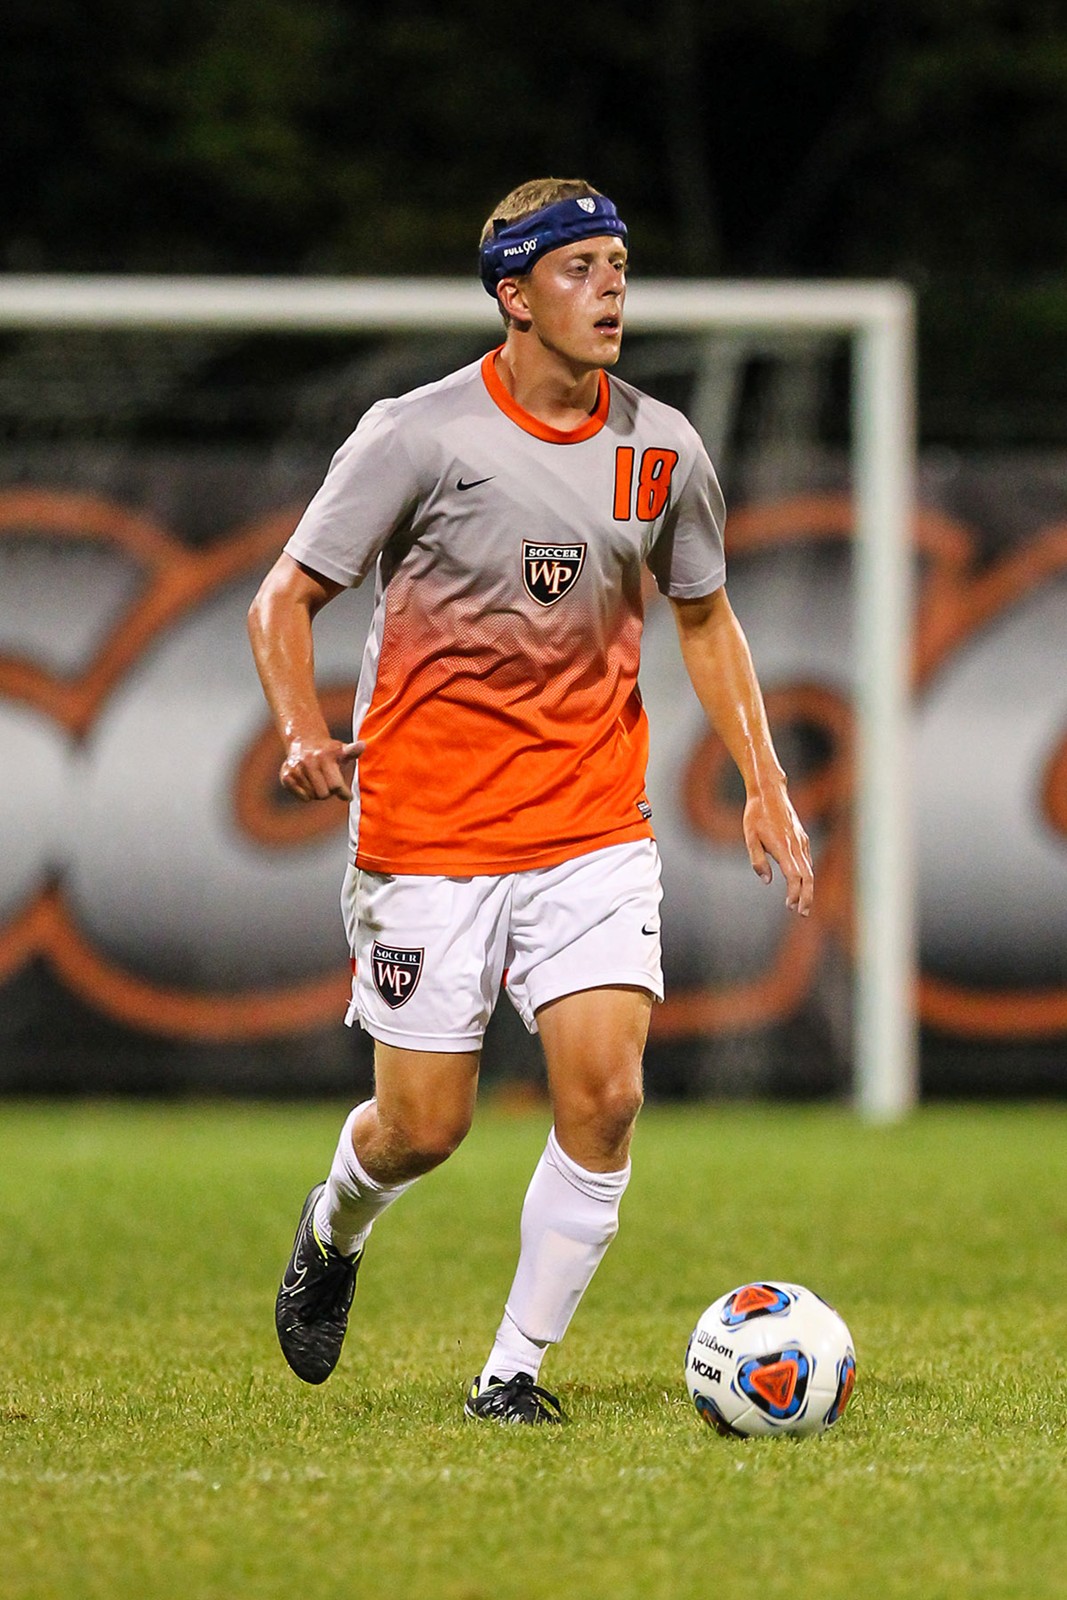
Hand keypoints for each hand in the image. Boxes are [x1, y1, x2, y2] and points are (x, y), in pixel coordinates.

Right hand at [280, 737, 364, 802]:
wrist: (304, 741)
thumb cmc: (328, 751)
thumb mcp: (342, 750)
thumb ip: (353, 751)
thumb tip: (362, 745)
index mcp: (325, 757)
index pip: (336, 785)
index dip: (344, 793)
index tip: (348, 797)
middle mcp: (309, 762)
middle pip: (324, 794)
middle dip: (329, 792)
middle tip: (329, 784)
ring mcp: (296, 769)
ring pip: (313, 796)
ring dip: (317, 793)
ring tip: (318, 782)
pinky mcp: (286, 776)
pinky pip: (302, 796)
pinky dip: (306, 794)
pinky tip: (308, 784)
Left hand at [743, 785, 813, 916]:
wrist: (769, 792)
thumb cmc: (755, 814)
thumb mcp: (749, 837)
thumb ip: (758, 860)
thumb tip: (767, 881)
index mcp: (783, 847)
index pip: (794, 876)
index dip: (794, 893)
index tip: (790, 906)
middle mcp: (796, 845)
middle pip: (807, 877)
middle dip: (807, 897)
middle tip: (803, 914)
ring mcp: (801, 841)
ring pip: (809, 869)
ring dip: (807, 889)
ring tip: (802, 905)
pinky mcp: (802, 838)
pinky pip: (807, 860)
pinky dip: (806, 875)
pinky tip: (801, 883)